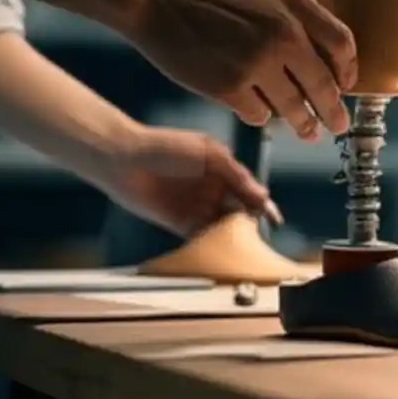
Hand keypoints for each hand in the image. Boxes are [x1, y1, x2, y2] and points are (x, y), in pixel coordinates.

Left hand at [94, 125, 281, 237]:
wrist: (124, 159)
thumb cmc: (166, 146)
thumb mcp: (207, 153)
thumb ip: (235, 173)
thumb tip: (262, 194)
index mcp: (222, 170)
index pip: (248, 190)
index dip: (262, 204)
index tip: (273, 217)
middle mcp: (212, 190)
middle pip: (239, 210)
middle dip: (251, 222)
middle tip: (259, 234)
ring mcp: (197, 207)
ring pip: (223, 226)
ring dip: (233, 236)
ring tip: (244, 246)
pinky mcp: (180, 224)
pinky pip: (202, 237)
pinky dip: (213, 245)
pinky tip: (223, 251)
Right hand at [132, 0, 356, 139]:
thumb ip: (290, 11)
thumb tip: (317, 43)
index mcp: (292, 3)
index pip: (341, 43)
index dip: (348, 69)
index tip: (346, 83)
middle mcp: (282, 35)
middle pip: (324, 85)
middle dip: (334, 111)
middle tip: (338, 124)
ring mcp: (257, 63)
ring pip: (295, 108)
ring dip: (303, 123)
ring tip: (307, 131)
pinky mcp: (229, 87)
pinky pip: (259, 114)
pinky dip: (261, 116)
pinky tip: (259, 113)